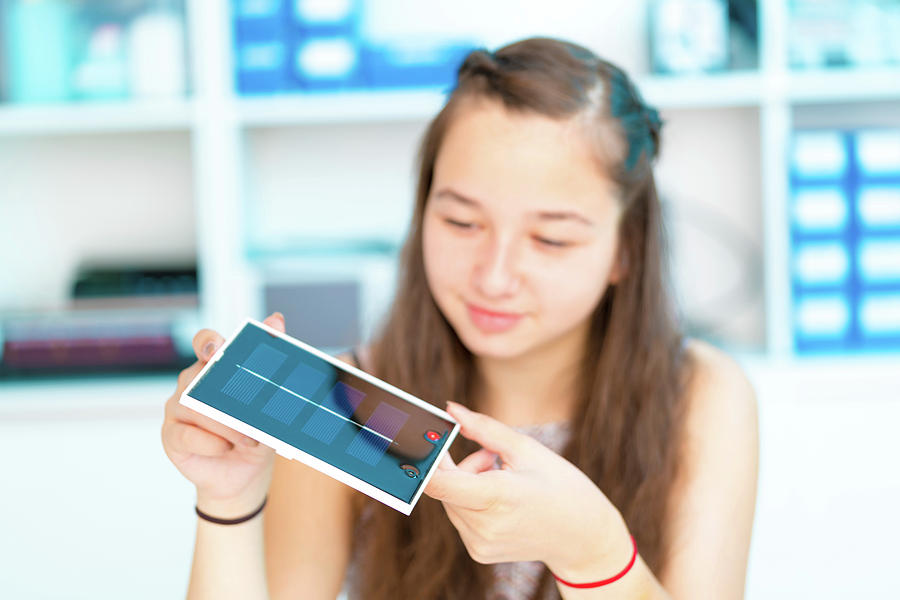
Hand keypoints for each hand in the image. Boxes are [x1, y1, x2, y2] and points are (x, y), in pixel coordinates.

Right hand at [161, 312, 284, 516]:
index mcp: (213, 367)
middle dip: (226, 392)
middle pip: (200, 375)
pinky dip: (212, 442)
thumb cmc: (256, 432)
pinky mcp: (171, 435)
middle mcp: (191, 382)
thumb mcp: (269, 403)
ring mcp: (177, 408)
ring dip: (228, 424)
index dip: (208, 341)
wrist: (245, 474)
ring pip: (197, 407)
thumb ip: (270, 364)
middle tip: (251, 409)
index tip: (217, 346)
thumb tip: (276, 319)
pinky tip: (226, 448)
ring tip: (251, 438)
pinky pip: (188, 434)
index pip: (205, 343)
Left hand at [423, 402, 632, 580]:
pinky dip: (471, 502)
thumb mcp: (526, 449)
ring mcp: (481, 543)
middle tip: (490, 455)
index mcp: (498, 497)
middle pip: (444, 486)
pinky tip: (499, 499)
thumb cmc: (560, 485)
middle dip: (459, 465)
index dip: (428, 459)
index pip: (438, 482)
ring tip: (500, 476)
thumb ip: (483, 428)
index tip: (432, 441)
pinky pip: (460, 517)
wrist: (584, 537)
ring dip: (466, 483)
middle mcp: (485, 526)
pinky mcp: (479, 552)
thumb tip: (451, 409)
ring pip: (449, 501)